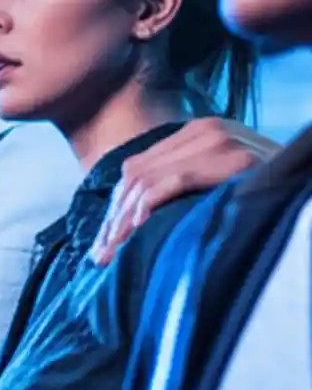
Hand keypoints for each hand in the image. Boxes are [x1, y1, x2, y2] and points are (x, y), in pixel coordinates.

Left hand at [91, 117, 279, 263]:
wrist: (306, 182)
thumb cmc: (268, 195)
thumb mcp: (218, 186)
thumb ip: (182, 187)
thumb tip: (129, 221)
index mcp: (196, 134)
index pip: (136, 170)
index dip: (114, 210)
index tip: (101, 248)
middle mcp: (205, 130)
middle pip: (135, 176)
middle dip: (113, 222)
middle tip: (98, 259)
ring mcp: (220, 140)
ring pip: (147, 180)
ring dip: (123, 222)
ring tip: (111, 255)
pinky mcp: (235, 158)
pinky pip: (175, 180)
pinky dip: (149, 207)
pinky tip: (137, 232)